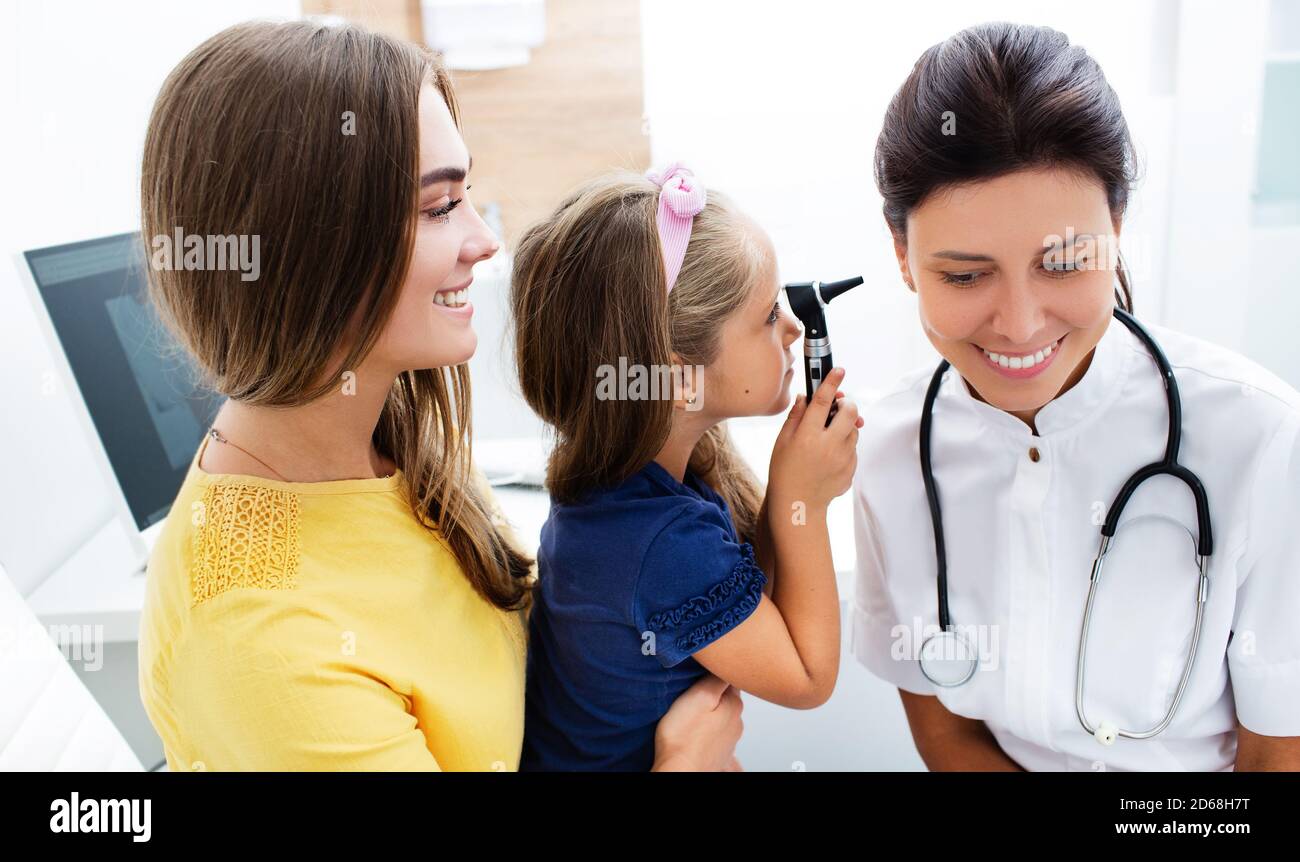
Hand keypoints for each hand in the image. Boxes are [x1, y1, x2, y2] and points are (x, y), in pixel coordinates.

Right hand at [651, 674, 743, 770]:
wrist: (679, 772)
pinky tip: (699, 732)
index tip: (702, 671)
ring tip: (692, 711)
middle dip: (714, 693)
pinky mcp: (718, 753)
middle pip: (727, 698)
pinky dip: (709, 732)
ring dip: (711, 713)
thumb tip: (727, 665)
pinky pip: (715, 736)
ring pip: (722, 717)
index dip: (715, 672)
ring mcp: (728, 740)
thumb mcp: (699, 696)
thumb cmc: (683, 736)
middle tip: (693, 690)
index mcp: (733, 706)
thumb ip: (716, 679)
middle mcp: (736, 723)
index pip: (730, 679)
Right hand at [768, 367, 861, 509]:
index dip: (831, 381)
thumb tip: (806, 397)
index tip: (838, 370)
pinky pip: (853, 448)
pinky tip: (829, 456)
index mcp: (808, 436)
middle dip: (846, 403)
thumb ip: (796, 417)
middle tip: (837, 406)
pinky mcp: (851, 469)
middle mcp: (828, 445)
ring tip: (829, 436)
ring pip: (854, 429)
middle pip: (849, 411)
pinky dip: (845, 445)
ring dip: (845, 425)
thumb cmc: (785, 472)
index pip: (823, 401)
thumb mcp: (782, 442)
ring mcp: (843, 458)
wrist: (798, 505)